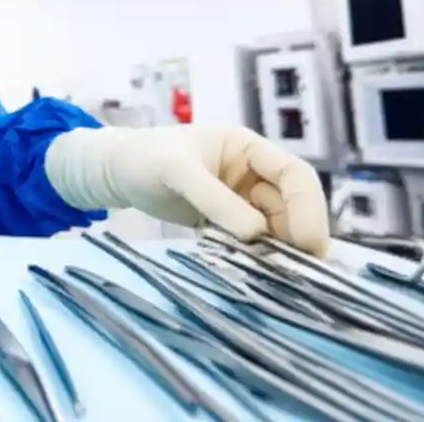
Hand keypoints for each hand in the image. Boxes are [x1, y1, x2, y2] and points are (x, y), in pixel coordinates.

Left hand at [46, 125, 329, 255]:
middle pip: (292, 205)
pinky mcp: (226, 221)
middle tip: (301, 272)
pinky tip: (255, 273)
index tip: (308, 244)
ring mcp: (241, 198)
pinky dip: (256, 256)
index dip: (308, 208)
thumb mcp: (176, 172)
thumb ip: (214, 198)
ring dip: (279, 250)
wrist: (114, 172)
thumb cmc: (143, 159)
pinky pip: (252, 240)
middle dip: (299, 235)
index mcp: (247, 148)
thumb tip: (256, 233)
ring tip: (277, 276)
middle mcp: (252, 172)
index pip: (295, 175)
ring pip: (275, 226)